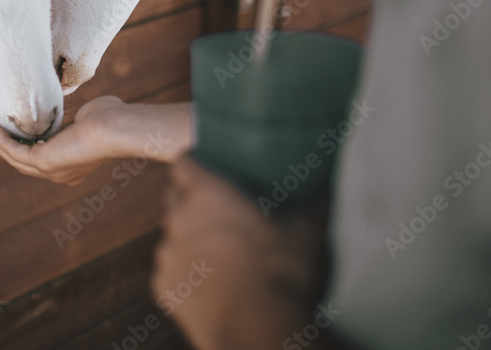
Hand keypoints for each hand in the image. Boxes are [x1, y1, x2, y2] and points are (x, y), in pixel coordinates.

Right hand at [0, 96, 192, 184]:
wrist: (114, 127)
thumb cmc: (109, 119)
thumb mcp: (90, 118)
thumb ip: (79, 119)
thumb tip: (77, 114)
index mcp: (73, 165)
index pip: (43, 158)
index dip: (25, 145)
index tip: (14, 130)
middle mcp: (61, 174)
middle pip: (25, 162)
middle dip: (6, 146)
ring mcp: (52, 171)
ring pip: (16, 159)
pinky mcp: (44, 162)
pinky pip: (16, 152)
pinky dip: (2, 142)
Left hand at [152, 157, 332, 349]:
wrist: (256, 329)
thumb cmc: (281, 273)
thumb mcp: (306, 232)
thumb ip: (312, 203)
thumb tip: (327, 184)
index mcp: (207, 195)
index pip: (182, 162)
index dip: (193, 160)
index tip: (205, 164)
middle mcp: (179, 219)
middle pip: (173, 196)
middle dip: (188, 196)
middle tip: (217, 207)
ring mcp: (168, 254)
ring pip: (170, 234)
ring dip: (187, 236)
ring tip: (216, 248)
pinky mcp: (163, 286)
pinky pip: (169, 269)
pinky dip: (184, 270)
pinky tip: (208, 279)